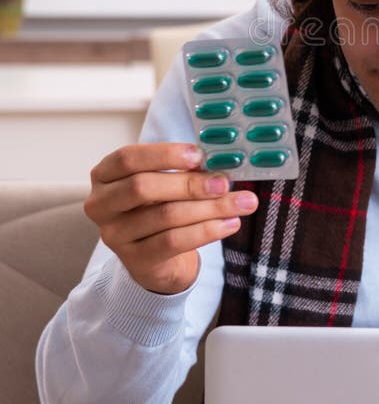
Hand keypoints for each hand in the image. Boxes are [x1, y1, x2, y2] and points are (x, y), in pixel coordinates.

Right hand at [83, 142, 257, 294]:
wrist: (156, 256)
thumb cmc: (161, 206)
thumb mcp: (166, 183)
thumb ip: (184, 171)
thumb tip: (219, 166)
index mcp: (106, 175)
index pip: (127, 158)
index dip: (163, 154)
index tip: (198, 155)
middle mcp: (102, 204)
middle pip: (142, 187)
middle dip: (189, 183)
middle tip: (224, 182)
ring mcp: (115, 235)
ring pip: (165, 216)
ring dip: (209, 208)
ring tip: (241, 203)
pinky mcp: (135, 260)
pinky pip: (173, 242)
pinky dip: (207, 230)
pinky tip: (230, 223)